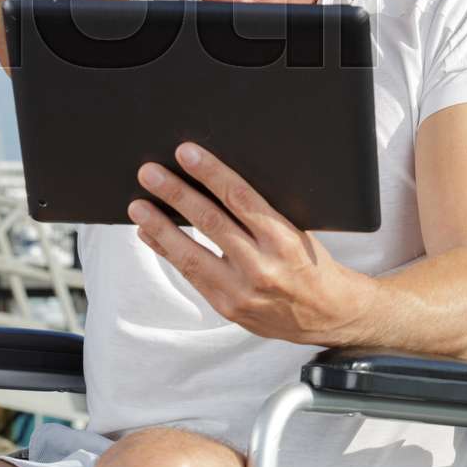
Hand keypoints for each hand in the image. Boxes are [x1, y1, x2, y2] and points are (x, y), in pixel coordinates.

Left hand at [128, 142, 369, 346]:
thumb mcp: (297, 230)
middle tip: (150, 173)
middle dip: (176, 194)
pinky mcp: (228, 308)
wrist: (329, 314)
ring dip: (160, 227)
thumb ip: (261, 212)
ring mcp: (242, 291)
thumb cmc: (312, 262)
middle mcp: (263, 265)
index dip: (210, 172)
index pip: (240, 197)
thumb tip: (217, 181)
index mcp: (284, 238)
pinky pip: (191, 276)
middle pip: (210, 222)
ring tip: (138, 206)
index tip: (185, 152)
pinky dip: (167, 252)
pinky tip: (150, 234)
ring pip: (192, 254)